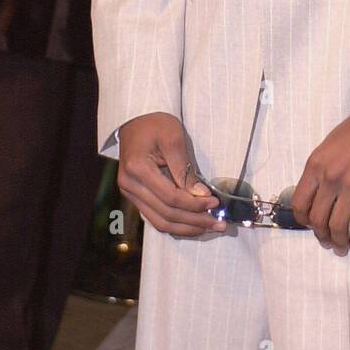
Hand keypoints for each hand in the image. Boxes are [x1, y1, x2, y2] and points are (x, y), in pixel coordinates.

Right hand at [117, 112, 225, 237]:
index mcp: (138, 169)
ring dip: (186, 228)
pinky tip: (193, 225)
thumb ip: (185, 169)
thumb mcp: (174, 138)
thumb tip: (202, 196)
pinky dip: (175, 224)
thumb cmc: (155, 124)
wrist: (135, 120)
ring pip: (159, 222)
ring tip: (210, 228)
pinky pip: (155, 217)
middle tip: (219, 224)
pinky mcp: (134, 196)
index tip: (215, 203)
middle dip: (195, 221)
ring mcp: (130, 193)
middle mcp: (130, 185)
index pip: (170, 197)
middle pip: (165, 214)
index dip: (194, 204)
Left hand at [292, 114, 349, 254]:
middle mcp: (330, 178)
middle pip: (318, 220)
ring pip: (338, 226)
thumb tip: (321, 194)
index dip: (304, 221)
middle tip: (328, 242)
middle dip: (322, 236)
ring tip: (343, 246)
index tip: (312, 225)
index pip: (300, 204)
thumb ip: (323, 169)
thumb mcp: (331, 144)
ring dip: (339, 241)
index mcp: (316, 164)